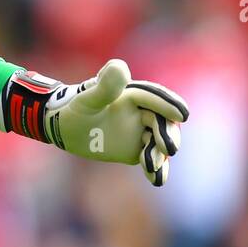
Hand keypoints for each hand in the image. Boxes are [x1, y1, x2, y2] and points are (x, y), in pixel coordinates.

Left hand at [0, 59, 188, 186]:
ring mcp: (142, 132)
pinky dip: (156, 169)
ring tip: (151, 165)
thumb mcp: (87, 99)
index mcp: (133, 94)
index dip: (169, 105)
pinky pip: (151, 159)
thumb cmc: (74, 109)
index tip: (182, 115)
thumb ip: (105, 86)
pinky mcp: (137, 150)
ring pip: (159, 142)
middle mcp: (142, 112)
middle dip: (168, 134)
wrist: (64, 129)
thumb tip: (121, 67)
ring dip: (160, 154)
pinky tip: (157, 179)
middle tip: (169, 148)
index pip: (156, 98)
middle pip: (163, 122)